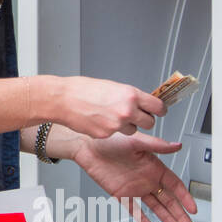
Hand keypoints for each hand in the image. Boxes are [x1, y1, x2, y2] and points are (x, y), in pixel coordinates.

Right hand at [50, 75, 165, 139]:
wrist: (62, 100)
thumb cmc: (82, 90)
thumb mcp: (111, 86)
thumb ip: (128, 96)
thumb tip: (140, 102)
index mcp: (131, 95)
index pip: (158, 107)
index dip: (159, 110)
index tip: (159, 111)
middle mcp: (127, 110)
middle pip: (150, 122)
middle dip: (144, 120)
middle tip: (136, 115)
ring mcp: (117, 124)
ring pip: (133, 130)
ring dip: (127, 126)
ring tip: (111, 116)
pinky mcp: (107, 134)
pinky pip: (116, 134)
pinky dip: (110, 129)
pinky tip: (100, 120)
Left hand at [72, 131, 197, 221]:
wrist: (88, 147)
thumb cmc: (111, 140)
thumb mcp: (137, 141)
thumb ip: (158, 146)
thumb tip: (177, 146)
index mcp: (154, 167)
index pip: (175, 185)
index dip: (185, 197)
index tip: (193, 208)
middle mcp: (147, 179)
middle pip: (168, 200)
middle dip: (180, 213)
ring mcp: (135, 188)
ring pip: (155, 207)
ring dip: (166, 218)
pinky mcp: (121, 194)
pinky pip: (134, 209)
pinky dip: (143, 219)